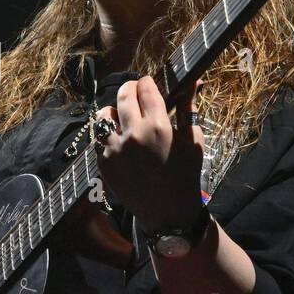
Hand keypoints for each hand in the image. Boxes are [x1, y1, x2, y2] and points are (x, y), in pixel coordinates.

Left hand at [93, 75, 204, 231]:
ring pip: (104, 115)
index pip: (146, 89)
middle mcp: (133, 135)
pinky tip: (119, 138)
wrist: (168, 212)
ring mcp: (115, 150)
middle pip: (123, 95)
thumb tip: (193, 81)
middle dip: (130, 88)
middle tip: (135, 90)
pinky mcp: (104, 163)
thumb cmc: (186, 175)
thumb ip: (188, 108)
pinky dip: (109, 135)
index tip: (149, 82)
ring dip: (114, 110)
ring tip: (122, 116)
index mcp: (158, 127)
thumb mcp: (193, 140)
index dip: (147, 81)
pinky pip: (100, 139)